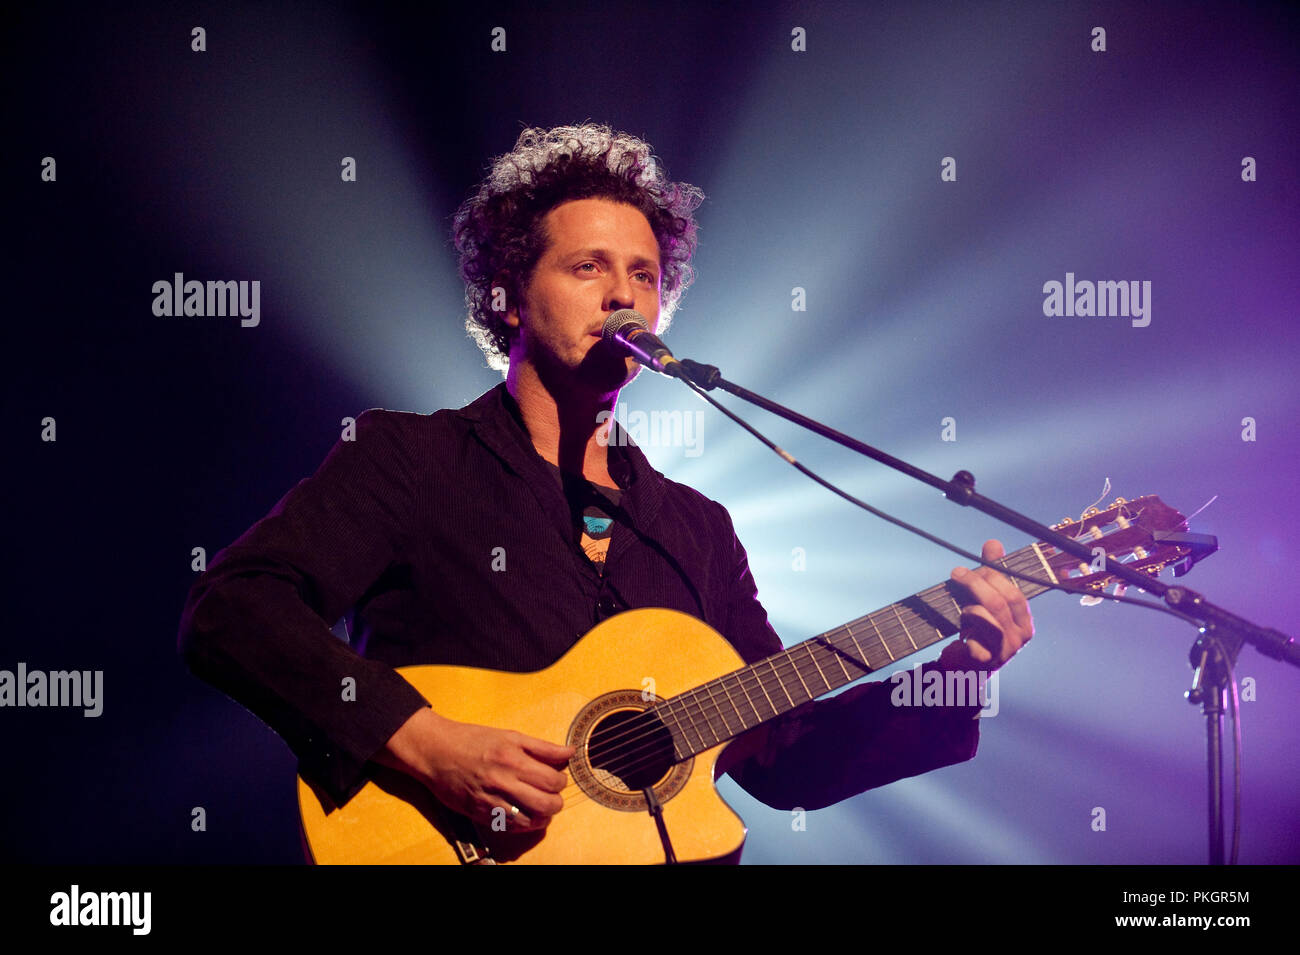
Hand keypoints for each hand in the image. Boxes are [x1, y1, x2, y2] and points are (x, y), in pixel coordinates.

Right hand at [378, 707, 573, 831]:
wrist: (436, 751)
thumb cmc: (473, 740)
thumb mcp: (510, 735)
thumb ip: (542, 747)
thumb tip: (570, 752)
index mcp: (514, 759)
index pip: (552, 780)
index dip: (561, 781)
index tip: (557, 778)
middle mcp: (503, 782)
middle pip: (546, 804)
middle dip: (556, 802)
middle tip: (552, 795)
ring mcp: (491, 801)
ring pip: (530, 821)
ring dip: (542, 817)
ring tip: (541, 808)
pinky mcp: (480, 814)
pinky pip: (510, 828)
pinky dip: (523, 824)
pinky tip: (525, 814)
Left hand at [940, 539, 1033, 670]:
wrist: (965, 667)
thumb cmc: (979, 630)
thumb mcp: (986, 600)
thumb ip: (991, 573)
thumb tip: (993, 543)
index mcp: (1024, 621)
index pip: (1015, 594)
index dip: (996, 577)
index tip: (980, 563)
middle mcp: (1019, 637)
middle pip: (1000, 603)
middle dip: (977, 584)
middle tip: (957, 573)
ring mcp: (1004, 651)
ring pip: (988, 619)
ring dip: (970, 608)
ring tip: (962, 607)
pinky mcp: (985, 662)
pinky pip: (976, 641)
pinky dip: (967, 631)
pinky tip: (963, 632)